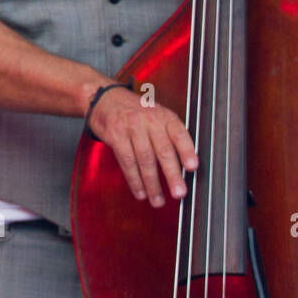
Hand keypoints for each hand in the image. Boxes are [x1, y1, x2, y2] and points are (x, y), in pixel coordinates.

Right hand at [87, 83, 197, 206]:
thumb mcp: (156, 116)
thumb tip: (185, 168)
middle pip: (163, 150)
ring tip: (158, 200)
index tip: (193, 168)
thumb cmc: (135, 112)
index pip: (179, 134)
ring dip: (152, 184)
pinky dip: (134, 179)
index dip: (187, 151)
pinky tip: (140, 191)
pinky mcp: (115, 134)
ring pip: (144, 159)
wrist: (104, 97)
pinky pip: (126, 161)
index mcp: (164, 116)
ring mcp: (131, 125)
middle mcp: (149, 119)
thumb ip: (169, 136)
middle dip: (172, 175)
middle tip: (179, 194)